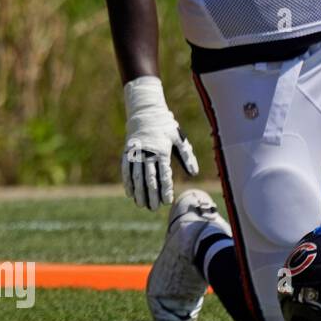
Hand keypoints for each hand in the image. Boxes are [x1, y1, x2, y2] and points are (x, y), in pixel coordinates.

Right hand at [121, 76, 198, 209]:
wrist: (145, 112)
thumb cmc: (166, 127)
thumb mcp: (179, 138)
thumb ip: (186, 156)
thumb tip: (194, 173)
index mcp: (161, 150)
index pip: (164, 174)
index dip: (165, 189)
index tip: (167, 201)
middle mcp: (147, 153)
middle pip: (148, 178)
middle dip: (151, 194)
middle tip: (153, 208)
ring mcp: (135, 153)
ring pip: (136, 176)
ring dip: (138, 192)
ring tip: (141, 204)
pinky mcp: (127, 152)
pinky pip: (126, 169)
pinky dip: (127, 182)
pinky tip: (129, 193)